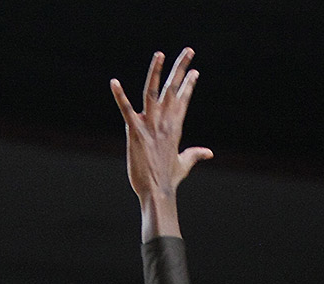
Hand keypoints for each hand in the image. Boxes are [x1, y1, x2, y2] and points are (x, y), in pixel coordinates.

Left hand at [111, 49, 212, 236]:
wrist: (157, 193)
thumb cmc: (168, 181)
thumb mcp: (184, 164)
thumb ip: (195, 154)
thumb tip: (209, 152)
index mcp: (175, 128)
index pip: (183, 101)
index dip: (189, 85)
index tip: (195, 72)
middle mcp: (164, 123)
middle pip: (173, 90)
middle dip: (181, 69)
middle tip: (189, 51)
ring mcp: (150, 126)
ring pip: (154, 93)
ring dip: (156, 72)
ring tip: (160, 54)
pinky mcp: (135, 133)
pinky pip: (126, 110)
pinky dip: (120, 96)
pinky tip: (114, 82)